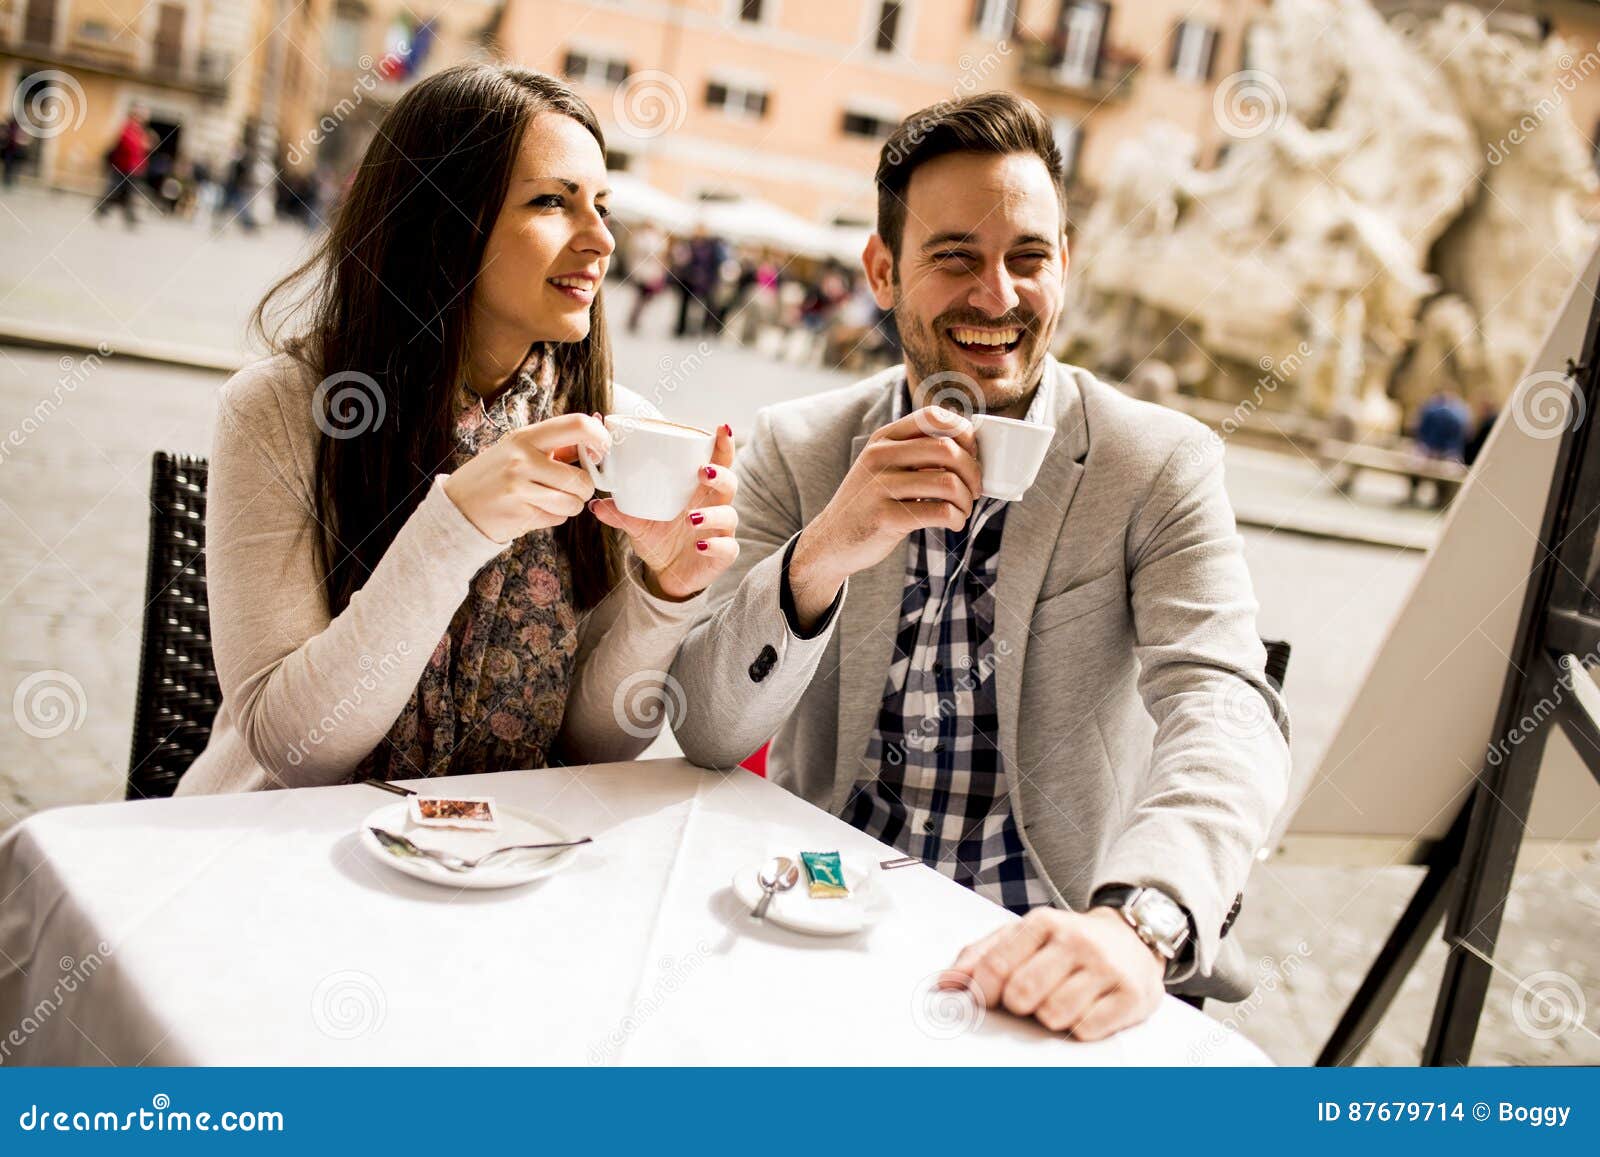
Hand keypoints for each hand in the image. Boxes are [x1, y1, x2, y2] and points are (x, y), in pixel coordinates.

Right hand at [443, 412, 608, 543]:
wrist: (457, 508)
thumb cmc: (493, 477)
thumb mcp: (517, 451)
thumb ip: (554, 447)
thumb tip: (595, 442)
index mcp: (525, 437)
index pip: (577, 425)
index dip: (600, 438)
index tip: (603, 450)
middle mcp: (522, 459)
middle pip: (582, 477)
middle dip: (584, 488)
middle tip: (571, 487)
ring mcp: (520, 488)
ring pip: (574, 502)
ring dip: (569, 505)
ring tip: (548, 499)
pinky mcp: (520, 514)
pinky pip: (558, 518)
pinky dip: (553, 517)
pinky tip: (533, 510)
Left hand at [589, 423, 738, 600]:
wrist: (667, 575)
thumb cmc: (659, 538)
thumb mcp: (637, 523)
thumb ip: (620, 512)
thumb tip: (595, 503)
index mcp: (698, 490)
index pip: (717, 461)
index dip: (723, 444)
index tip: (721, 427)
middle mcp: (714, 506)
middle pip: (730, 483)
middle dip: (720, 474)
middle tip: (702, 471)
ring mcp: (721, 530)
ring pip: (728, 515)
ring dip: (712, 514)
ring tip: (690, 518)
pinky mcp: (722, 554)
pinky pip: (726, 547)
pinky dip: (715, 545)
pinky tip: (700, 545)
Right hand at [787, 406, 979, 628]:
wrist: (831, 541)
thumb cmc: (870, 503)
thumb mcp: (884, 467)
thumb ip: (916, 452)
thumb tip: (969, 445)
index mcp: (884, 439)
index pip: (935, 417)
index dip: (964, 433)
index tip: (971, 456)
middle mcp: (880, 456)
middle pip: (947, 449)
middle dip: (973, 471)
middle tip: (974, 490)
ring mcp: (880, 487)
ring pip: (948, 483)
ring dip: (966, 500)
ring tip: (963, 510)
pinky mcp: (885, 517)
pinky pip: (939, 512)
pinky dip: (956, 519)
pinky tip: (954, 523)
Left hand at [938, 907, 1165, 1040]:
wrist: (1133, 939)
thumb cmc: (1068, 943)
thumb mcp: (1024, 936)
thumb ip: (981, 956)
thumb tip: (946, 982)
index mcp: (1043, 923)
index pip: (996, 966)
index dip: (984, 992)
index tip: (986, 1000)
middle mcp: (1076, 941)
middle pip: (1022, 994)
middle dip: (1020, 1005)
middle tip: (1031, 999)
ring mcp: (1106, 967)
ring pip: (1054, 1014)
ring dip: (1050, 1017)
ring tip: (1061, 1000)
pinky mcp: (1131, 995)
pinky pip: (1087, 1029)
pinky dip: (1079, 1028)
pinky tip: (1086, 1010)